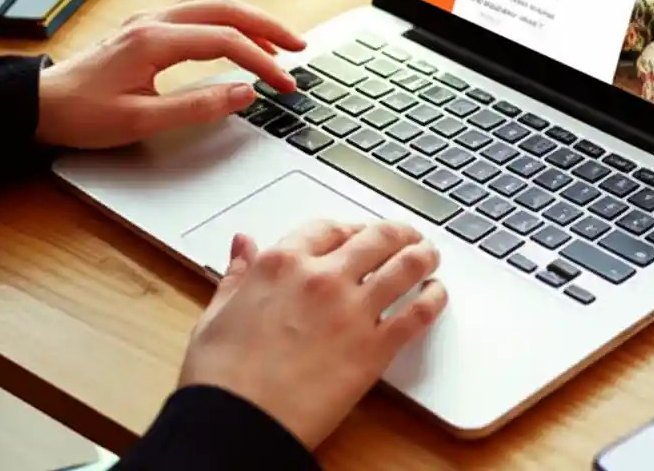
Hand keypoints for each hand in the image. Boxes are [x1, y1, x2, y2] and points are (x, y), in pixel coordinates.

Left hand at [36, 0, 305, 148]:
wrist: (39, 105)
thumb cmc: (82, 114)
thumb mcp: (141, 120)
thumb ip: (198, 107)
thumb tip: (244, 93)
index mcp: (155, 41)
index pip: (226, 41)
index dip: (263, 62)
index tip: (285, 83)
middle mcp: (154, 21)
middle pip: (226, 9)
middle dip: (268, 27)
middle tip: (300, 47)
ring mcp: (149, 20)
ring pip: (212, 3)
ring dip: (249, 17)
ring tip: (277, 39)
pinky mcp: (145, 28)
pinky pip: (196, 9)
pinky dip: (227, 17)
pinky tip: (238, 32)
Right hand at [179, 221, 447, 448]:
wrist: (237, 423)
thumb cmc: (220, 379)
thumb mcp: (216, 315)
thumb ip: (237, 275)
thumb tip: (243, 245)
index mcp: (281, 265)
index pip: (329, 228)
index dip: (350, 228)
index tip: (357, 234)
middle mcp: (322, 278)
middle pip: (376, 238)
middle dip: (398, 234)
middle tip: (408, 237)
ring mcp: (352, 311)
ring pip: (406, 266)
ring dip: (423, 256)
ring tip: (429, 256)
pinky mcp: (375, 348)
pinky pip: (418, 313)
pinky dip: (434, 298)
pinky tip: (437, 294)